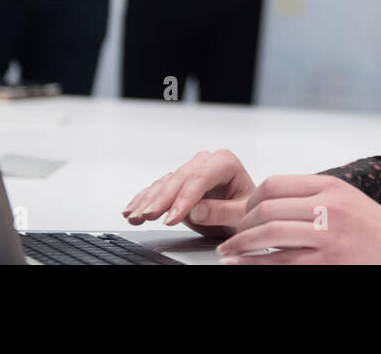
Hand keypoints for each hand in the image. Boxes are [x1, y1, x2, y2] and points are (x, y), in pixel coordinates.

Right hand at [122, 149, 256, 239]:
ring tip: (136, 216)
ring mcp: (190, 172)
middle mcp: (206, 163)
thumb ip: (221, 211)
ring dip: (148, 201)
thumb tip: (196, 210)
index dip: (184, 198)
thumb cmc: (248, 210)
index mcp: (225, 163)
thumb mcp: (242, 214)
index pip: (200, 177)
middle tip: (149, 216)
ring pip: (165, 183)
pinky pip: (157, 190)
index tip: (173, 217)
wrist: (244, 214)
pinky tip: (132, 210)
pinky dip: (144, 200)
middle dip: (162, 199)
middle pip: (179, 178)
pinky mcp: (178, 184)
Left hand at [215, 174, 380, 263]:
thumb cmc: (378, 229)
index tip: (243, 213)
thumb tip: (275, 203)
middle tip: (231, 235)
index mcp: (329, 186)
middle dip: (241, 224)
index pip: (275, 184)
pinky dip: (258, 263)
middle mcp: (326, 206)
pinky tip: (247, 264)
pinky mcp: (327, 261)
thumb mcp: (347, 200)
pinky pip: (282, 261)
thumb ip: (314, 197)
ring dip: (242, 244)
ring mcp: (326, 235)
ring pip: (269, 234)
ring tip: (230, 252)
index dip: (251, 199)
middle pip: (266, 207)